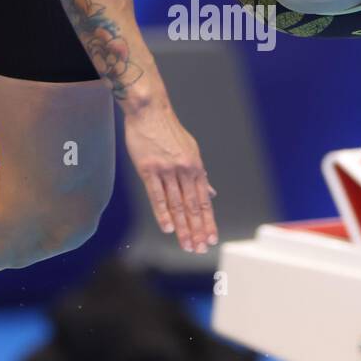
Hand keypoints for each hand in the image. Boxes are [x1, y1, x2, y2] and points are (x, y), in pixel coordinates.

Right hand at [123, 101, 217, 252]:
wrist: (150, 111)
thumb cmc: (168, 131)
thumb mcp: (191, 150)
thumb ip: (200, 174)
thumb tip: (211, 192)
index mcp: (196, 167)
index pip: (203, 201)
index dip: (208, 221)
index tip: (211, 238)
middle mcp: (185, 170)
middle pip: (192, 206)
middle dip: (197, 230)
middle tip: (200, 249)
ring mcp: (167, 170)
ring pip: (177, 205)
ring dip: (183, 228)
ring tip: (186, 245)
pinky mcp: (148, 169)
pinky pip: (157, 195)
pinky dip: (163, 213)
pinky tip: (168, 228)